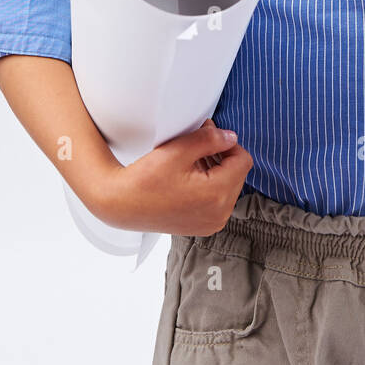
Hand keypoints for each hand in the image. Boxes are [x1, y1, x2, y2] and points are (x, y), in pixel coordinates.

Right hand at [89, 120, 252, 236]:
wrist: (121, 204)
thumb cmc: (146, 178)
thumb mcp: (179, 150)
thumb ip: (210, 139)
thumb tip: (231, 137)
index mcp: (217, 194)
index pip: (243, 160)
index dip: (228, 144)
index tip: (209, 137)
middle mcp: (219, 213)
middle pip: (237, 174)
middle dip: (222, 157)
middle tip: (197, 147)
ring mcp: (212, 223)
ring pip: (229, 187)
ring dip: (217, 171)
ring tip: (192, 162)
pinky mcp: (204, 227)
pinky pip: (219, 201)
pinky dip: (210, 186)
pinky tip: (189, 178)